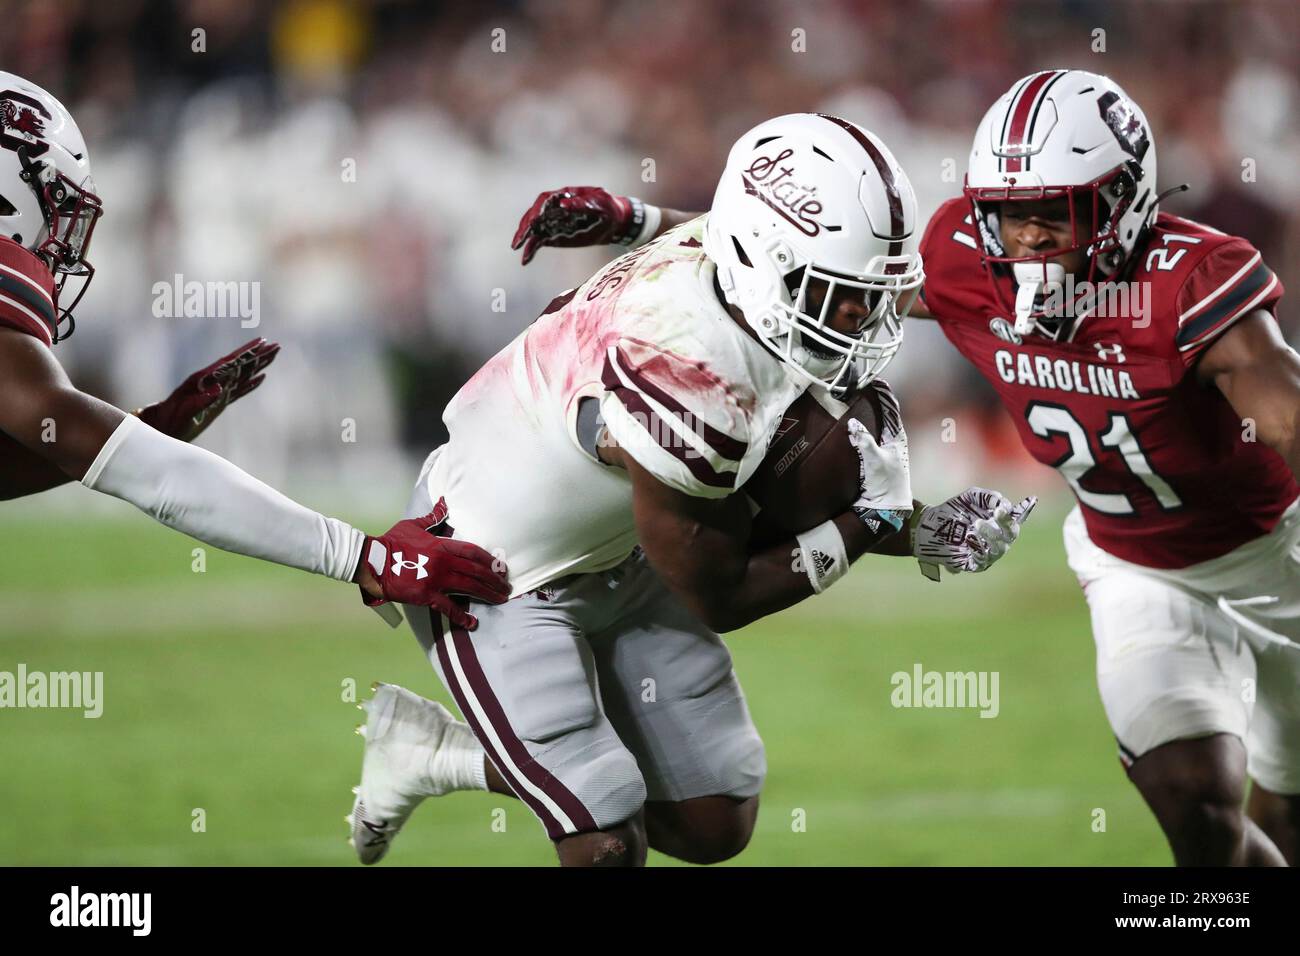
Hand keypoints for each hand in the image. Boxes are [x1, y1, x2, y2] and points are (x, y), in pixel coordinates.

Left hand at [137, 338, 279, 441]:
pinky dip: (252, 383)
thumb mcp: (185, 411)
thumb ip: (202, 400)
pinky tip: (260, 378)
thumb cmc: (171, 419)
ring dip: (257, 365)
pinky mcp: (219, 401)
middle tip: (276, 345)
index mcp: (205, 380)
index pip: (231, 362)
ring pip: (242, 375)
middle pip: (240, 365)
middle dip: (258, 355)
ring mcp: (217, 391)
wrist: (161, 425)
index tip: (262, 342)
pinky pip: (240, 389)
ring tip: (272, 355)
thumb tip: (221, 388)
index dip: (247, 352)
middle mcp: (213, 382)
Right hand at [356, 498, 509, 630]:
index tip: (501, 567)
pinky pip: (448, 607)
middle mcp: (443, 562)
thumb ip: (433, 517)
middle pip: (476, 571)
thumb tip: (444, 502)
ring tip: (501, 600)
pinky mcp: (425, 596)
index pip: (473, 551)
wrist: (372, 561)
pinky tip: (473, 623)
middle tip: (507, 587)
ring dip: (487, 594)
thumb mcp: (413, 525)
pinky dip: (462, 616)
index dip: (490, 560)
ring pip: (469, 588)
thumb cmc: (392, 542)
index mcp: (441, 544)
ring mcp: (435, 579)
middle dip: (494, 580)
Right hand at [511, 186, 634, 264]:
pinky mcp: (554, 236)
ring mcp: (553, 222)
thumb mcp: (600, 203)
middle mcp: (554, 208)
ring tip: (517, 248)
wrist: (615, 222)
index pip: (545, 200)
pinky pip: (539, 242)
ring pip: (533, 229)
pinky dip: (531, 250)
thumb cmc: (608, 207)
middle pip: (534, 214)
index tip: (535, 220)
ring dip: (524, 238)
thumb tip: (562, 205)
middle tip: (519, 239)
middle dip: (526, 226)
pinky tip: (525, 260)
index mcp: (564, 195)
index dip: (538, 209)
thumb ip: (582, 203)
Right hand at [847, 381, 912, 532]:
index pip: (891, 410)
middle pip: (885, 415)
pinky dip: (863, 428)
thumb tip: (853, 423)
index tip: (877, 381)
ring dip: (869, 414)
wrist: (885, 507)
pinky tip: (854, 425)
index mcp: (898, 438)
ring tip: (859, 400)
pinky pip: (869, 437)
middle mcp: (893, 441)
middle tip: (866, 386)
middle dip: (876, 401)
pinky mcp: (876, 458)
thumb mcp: (875, 460)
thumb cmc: (886, 483)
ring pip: (877, 426)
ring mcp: (885, 450)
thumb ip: (864, 440)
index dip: (884, 395)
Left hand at [913, 488, 1036, 572]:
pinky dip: (979, 551)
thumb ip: (988, 497)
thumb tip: (1004, 504)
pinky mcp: (973, 564)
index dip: (1019, 514)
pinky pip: (983, 561)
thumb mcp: (971, 497)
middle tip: (992, 514)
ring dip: (990, 537)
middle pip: (1010, 536)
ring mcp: (986, 554)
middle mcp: (997, 540)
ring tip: (975, 525)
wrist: (930, 524)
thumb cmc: (954, 509)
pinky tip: (970, 539)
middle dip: (1003, 525)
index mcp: (999, 524)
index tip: (1018, 504)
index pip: (1016, 521)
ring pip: (999, 550)